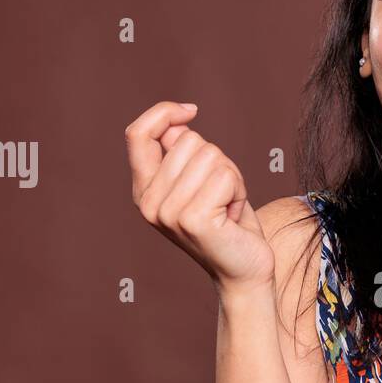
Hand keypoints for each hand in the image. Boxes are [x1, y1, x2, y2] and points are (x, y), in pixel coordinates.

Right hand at [125, 101, 275, 292]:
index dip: (163, 112)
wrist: (244, 270)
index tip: (191, 111)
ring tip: (227, 206)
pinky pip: (225, 176)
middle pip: (188, 141)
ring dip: (232, 177)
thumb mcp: (199, 183)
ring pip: (210, 156)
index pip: (137, 134)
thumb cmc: (227, 223)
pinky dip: (240, 191)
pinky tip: (234, 216)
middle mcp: (149, 203)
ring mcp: (168, 213)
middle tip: (221, 195)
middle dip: (217, 161)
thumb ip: (180, 155)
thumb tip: (176, 125)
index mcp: (144, 191)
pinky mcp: (193, 220)